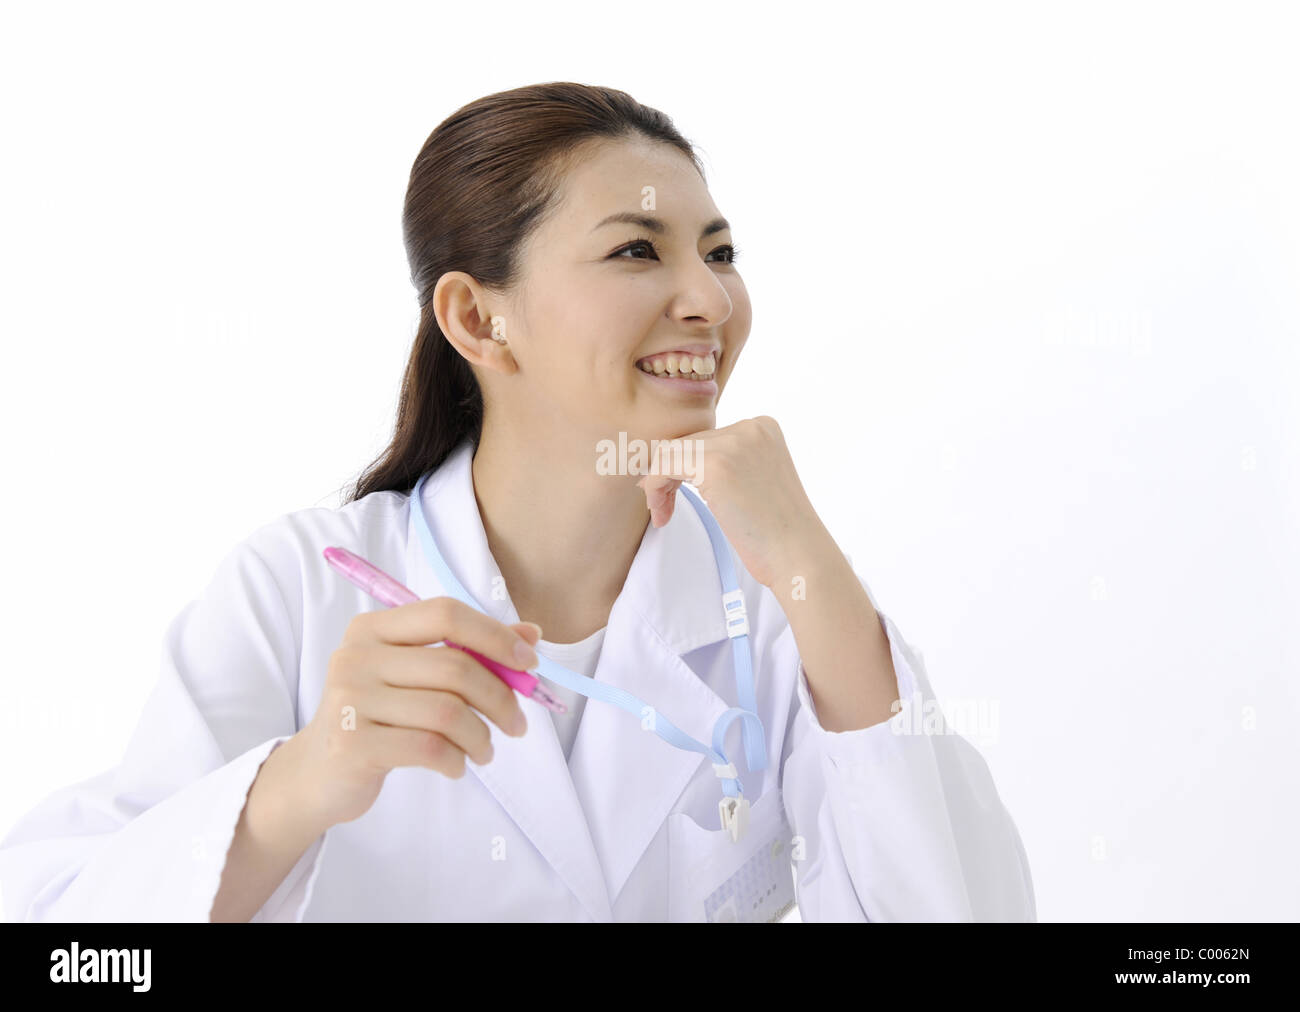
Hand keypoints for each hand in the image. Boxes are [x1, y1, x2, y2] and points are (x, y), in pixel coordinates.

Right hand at [284, 598, 542, 831]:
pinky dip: (456, 760)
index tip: (528, 664)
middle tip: (517, 724)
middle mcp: (356, 656)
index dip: (495, 636)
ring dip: (481, 737)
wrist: (318, 773)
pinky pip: (429, 748)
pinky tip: (457, 765)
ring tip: (484, 750)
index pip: (445, 614)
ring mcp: (350, 700)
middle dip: (500, 698)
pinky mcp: (352, 744)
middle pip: (454, 667)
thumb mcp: (416, 676)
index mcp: (372, 628)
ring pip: (448, 712)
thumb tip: (531, 634)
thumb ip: (468, 651)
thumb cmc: (379, 716)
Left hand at [634, 416, 828, 588]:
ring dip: (659, 484)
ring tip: (663, 513)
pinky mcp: (716, 464)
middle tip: (666, 510)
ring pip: (671, 451)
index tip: (676, 496)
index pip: (705, 437)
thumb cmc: (776, 533)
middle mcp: (751, 427)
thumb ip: (727, 463)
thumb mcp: (755, 482)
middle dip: (669, 476)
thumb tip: (675, 459)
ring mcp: (734, 443)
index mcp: (763, 428)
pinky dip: (655, 488)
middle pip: (687, 442)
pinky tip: (663, 514)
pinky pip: (664, 465)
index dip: (683, 467)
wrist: (798, 557)